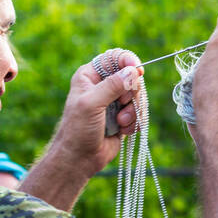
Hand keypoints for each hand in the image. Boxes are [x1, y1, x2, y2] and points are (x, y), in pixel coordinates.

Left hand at [57, 48, 142, 175]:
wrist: (80, 159)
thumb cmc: (78, 130)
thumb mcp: (91, 103)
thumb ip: (112, 86)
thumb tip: (133, 72)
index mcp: (90, 76)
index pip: (114, 58)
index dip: (127, 61)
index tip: (138, 70)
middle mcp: (103, 86)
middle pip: (131, 77)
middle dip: (131, 94)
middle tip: (122, 105)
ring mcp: (114, 102)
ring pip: (138, 97)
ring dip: (133, 112)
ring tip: (120, 124)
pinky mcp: (123, 117)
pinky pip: (139, 113)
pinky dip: (134, 123)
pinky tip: (122, 131)